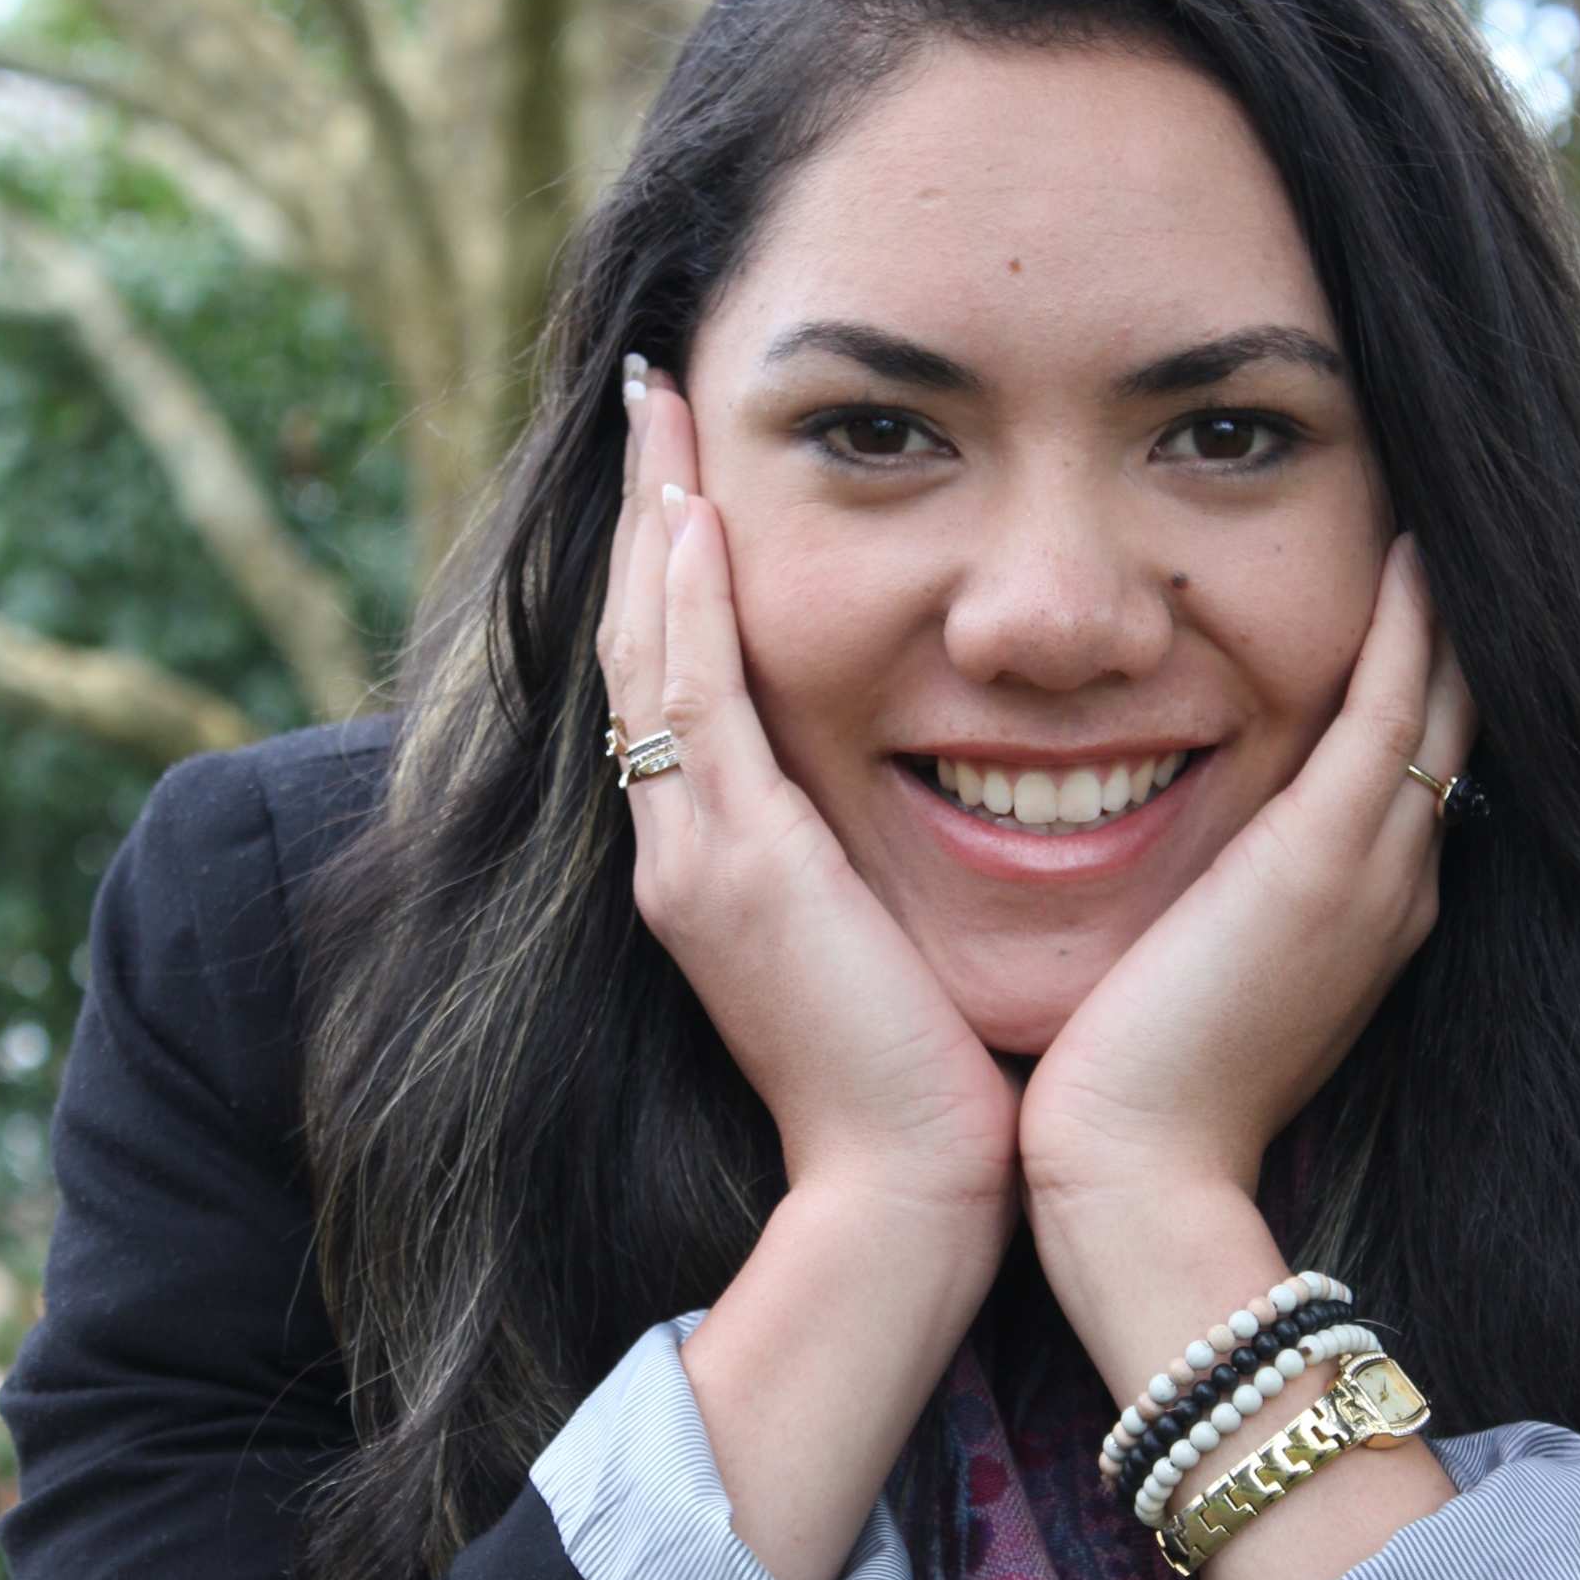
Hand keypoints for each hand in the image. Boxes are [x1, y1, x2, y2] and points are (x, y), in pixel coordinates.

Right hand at [597, 368, 1021, 1224]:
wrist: (911, 1188)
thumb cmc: (928, 1078)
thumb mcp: (889, 938)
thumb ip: (874, 856)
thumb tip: (937, 780)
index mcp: (722, 860)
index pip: (684, 678)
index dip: (675, 566)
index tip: (695, 465)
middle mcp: (685, 847)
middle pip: (642, 640)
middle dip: (645, 512)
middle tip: (652, 391)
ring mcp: (695, 857)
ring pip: (648, 652)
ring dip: (651, 525)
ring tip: (658, 410)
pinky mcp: (735, 871)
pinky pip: (693, 707)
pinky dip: (688, 607)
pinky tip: (693, 515)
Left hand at [1018, 533, 1477, 1217]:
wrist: (1135, 1179)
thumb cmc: (1129, 1099)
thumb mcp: (1188, 980)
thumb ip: (1206, 914)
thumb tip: (1173, 874)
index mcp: (1361, 910)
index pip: (1405, 757)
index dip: (1416, 670)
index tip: (1406, 582)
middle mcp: (1392, 880)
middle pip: (1450, 712)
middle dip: (1454, 617)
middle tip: (1450, 511)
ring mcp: (1373, 867)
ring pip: (1443, 694)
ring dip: (1448, 596)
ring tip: (1448, 495)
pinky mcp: (1324, 858)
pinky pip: (1393, 702)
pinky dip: (1411, 619)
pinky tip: (1414, 539)